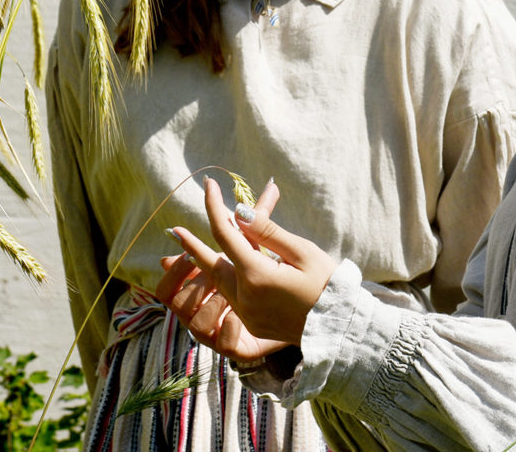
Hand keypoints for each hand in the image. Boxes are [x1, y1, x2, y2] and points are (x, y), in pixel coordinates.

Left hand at [156, 177, 336, 353]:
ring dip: (208, 263)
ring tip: (192, 250)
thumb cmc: (328, 285)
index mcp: (257, 275)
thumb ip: (267, 231)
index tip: (209, 186)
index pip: (226, 233)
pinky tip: (226, 270)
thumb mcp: (302, 251)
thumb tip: (240, 212)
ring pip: (220, 282)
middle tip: (173, 231)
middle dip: (192, 246)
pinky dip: (226, 280)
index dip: (215, 207)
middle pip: (211, 263)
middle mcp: (245, 297)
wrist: (342, 329)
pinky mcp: (253, 326)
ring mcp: (247, 315)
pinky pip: (232, 298)